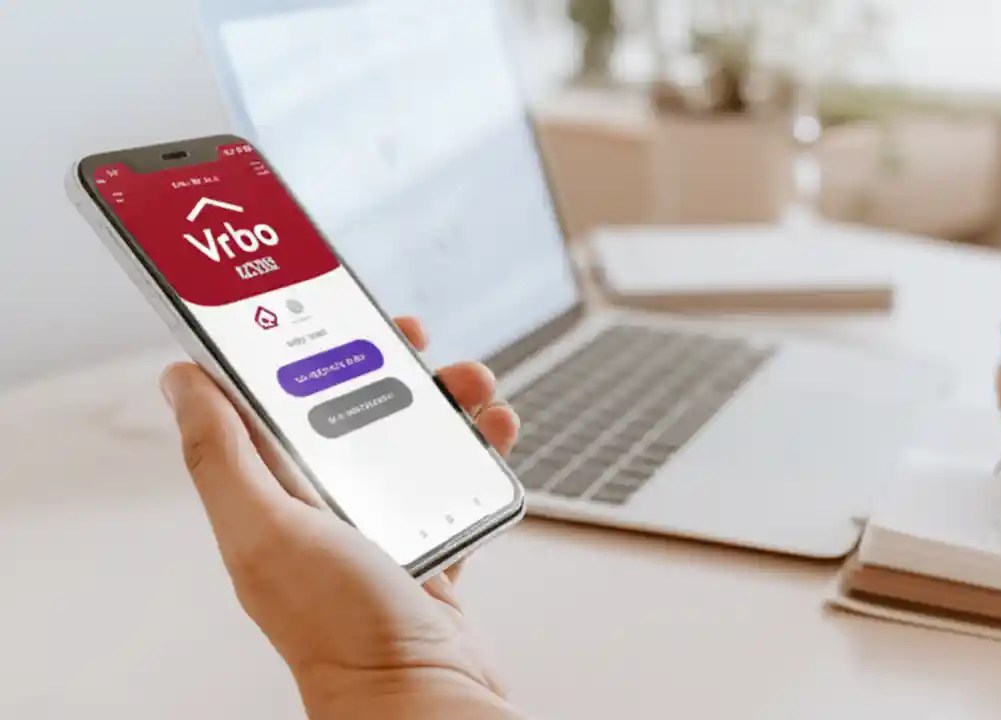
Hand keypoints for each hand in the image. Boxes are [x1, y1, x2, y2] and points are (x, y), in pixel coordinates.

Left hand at [160, 317, 523, 719]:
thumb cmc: (342, 627)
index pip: (274, 404)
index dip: (298, 349)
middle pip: (352, 413)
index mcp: (274, 501)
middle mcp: (323, 512)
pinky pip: (455, 486)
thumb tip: (180, 381)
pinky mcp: (429, 552)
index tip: (326, 307)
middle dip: (387, 367)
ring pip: (411, 443)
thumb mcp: (267, 530)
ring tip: (474, 386)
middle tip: (415, 338)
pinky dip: (480, 456)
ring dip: (445, 404)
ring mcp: (380, 532)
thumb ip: (222, 455)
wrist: (421, 699)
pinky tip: (496, 437)